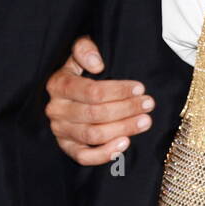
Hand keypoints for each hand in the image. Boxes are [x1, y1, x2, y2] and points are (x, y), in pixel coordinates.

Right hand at [44, 36, 158, 165]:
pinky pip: (84, 157)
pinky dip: (105, 153)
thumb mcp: (81, 50)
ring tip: (145, 121)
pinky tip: (125, 143)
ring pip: (93, 135)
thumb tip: (96, 64)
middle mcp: (56, 109)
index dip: (118, 91)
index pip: (91, 91)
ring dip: (122, 129)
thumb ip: (84, 48)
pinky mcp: (66, 147)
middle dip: (126, 109)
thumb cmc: (81, 67)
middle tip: (148, 104)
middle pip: (95, 114)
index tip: (140, 88)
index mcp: (58, 84)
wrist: (72, 87)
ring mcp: (60, 130)